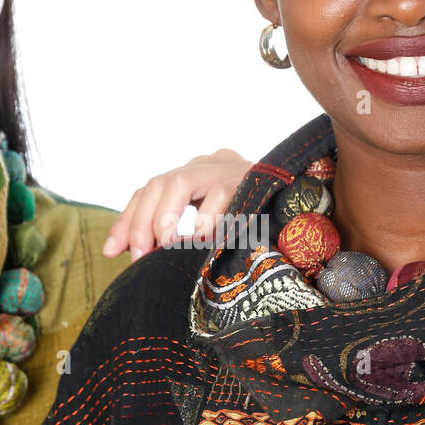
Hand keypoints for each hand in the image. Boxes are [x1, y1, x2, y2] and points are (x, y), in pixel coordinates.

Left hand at [102, 148, 253, 259]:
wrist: (313, 204)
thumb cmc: (260, 227)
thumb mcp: (214, 230)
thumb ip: (182, 236)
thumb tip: (138, 260)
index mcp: (197, 175)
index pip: (150, 189)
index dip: (128, 219)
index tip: (112, 251)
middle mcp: (210, 164)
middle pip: (160, 183)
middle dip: (142, 221)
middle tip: (139, 256)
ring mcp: (232, 168)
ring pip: (181, 182)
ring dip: (165, 217)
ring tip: (164, 244)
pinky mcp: (254, 177)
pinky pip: (223, 193)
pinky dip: (209, 217)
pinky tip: (203, 238)